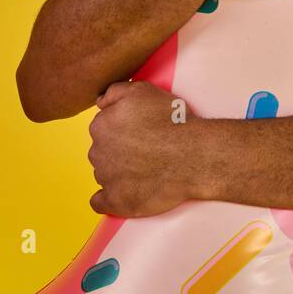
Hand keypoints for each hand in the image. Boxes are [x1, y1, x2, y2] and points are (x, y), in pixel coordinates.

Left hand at [88, 80, 201, 216]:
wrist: (194, 155)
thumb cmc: (173, 122)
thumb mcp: (143, 91)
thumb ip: (114, 91)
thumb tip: (99, 102)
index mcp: (101, 125)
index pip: (103, 128)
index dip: (123, 131)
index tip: (141, 134)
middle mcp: (97, 151)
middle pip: (103, 152)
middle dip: (120, 152)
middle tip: (147, 151)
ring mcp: (105, 178)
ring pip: (105, 174)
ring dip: (119, 173)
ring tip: (148, 170)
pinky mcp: (116, 201)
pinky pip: (101, 202)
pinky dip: (110, 199)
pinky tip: (126, 193)